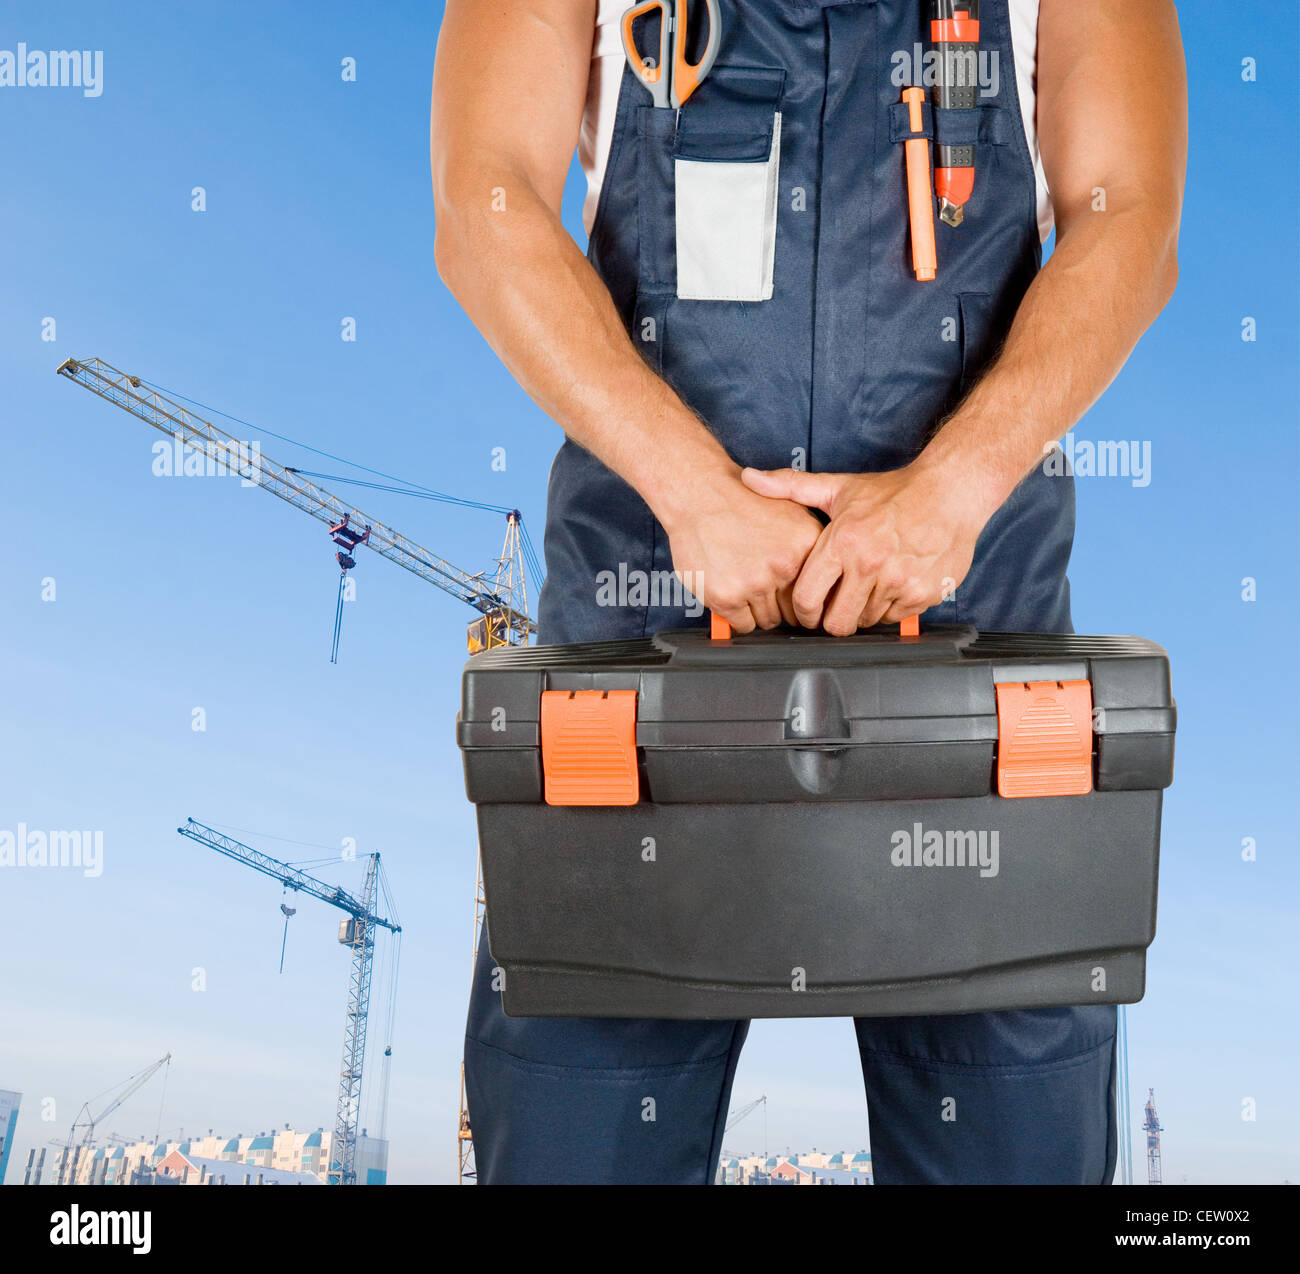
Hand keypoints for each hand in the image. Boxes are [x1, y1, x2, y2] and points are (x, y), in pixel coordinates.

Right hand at [659, 468, 822, 632]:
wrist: (699, 493)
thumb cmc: (740, 498)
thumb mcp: (792, 508)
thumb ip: (811, 544)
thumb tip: (822, 580)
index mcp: (806, 545)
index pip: (818, 592)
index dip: (805, 596)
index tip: (795, 596)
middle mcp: (784, 566)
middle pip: (794, 611)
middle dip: (781, 605)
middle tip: (766, 590)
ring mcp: (754, 584)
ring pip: (768, 621)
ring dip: (758, 610)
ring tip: (746, 587)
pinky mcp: (726, 597)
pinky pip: (743, 625)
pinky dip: (738, 617)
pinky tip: (733, 596)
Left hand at [740, 460, 989, 634]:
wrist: (951, 491)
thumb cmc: (893, 492)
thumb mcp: (838, 487)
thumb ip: (789, 486)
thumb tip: (748, 477)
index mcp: (843, 542)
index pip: (806, 599)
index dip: (802, 610)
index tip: (807, 608)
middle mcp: (870, 564)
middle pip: (835, 624)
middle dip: (831, 620)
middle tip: (835, 606)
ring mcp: (899, 582)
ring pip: (865, 622)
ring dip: (862, 611)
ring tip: (867, 587)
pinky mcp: (923, 594)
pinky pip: (895, 619)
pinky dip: (890, 609)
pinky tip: (891, 585)